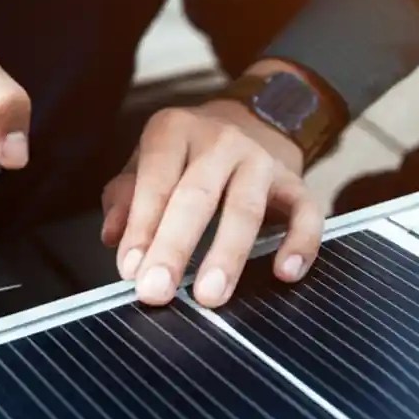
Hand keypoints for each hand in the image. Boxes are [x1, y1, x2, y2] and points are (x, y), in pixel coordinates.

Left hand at [100, 98, 323, 307]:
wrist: (250, 122)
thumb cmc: (184, 156)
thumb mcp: (146, 163)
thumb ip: (125, 197)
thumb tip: (112, 237)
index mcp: (174, 130)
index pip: (155, 180)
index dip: (141, 226)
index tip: (130, 270)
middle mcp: (220, 140)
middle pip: (196, 196)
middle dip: (175, 247)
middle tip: (157, 291)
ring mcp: (262, 160)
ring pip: (245, 209)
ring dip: (227, 256)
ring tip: (210, 296)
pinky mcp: (296, 182)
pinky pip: (305, 214)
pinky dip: (300, 244)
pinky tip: (284, 273)